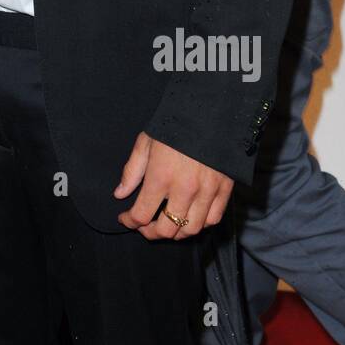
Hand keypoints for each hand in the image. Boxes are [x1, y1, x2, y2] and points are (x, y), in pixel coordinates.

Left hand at [114, 132, 232, 238]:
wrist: (211, 111)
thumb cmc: (174, 125)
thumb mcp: (146, 142)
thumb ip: (132, 171)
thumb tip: (120, 194)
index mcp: (161, 177)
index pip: (141, 215)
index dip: (129, 221)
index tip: (125, 218)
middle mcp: (184, 190)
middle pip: (166, 230)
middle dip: (150, 233)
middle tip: (145, 226)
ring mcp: (206, 192)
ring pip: (191, 230)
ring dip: (176, 233)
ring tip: (167, 223)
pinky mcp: (224, 190)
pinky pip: (213, 219)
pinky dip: (201, 224)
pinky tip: (191, 216)